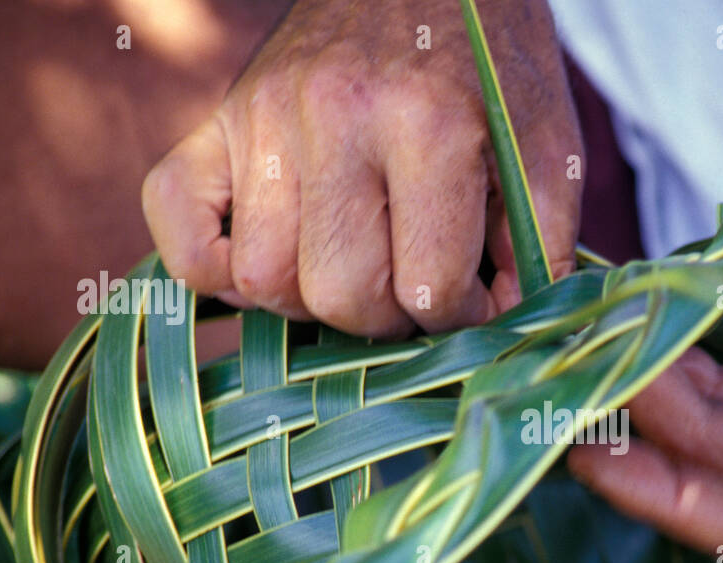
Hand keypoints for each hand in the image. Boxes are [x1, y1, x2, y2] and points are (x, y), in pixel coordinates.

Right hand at [142, 0, 580, 335]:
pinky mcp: (218, 118)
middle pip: (340, 295)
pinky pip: (176, 222)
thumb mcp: (547, 149)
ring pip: (262, 279)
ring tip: (356, 269)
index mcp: (429, 125)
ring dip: (313, 300)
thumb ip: (542, 248)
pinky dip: (211, 265)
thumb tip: (500, 333)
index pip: (429, 287)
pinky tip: (277, 257)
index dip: (463, 315)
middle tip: (414, 285)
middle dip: (389, 319)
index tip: (476, 294)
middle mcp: (335, 117)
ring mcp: (263, 116)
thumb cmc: (493, 69)